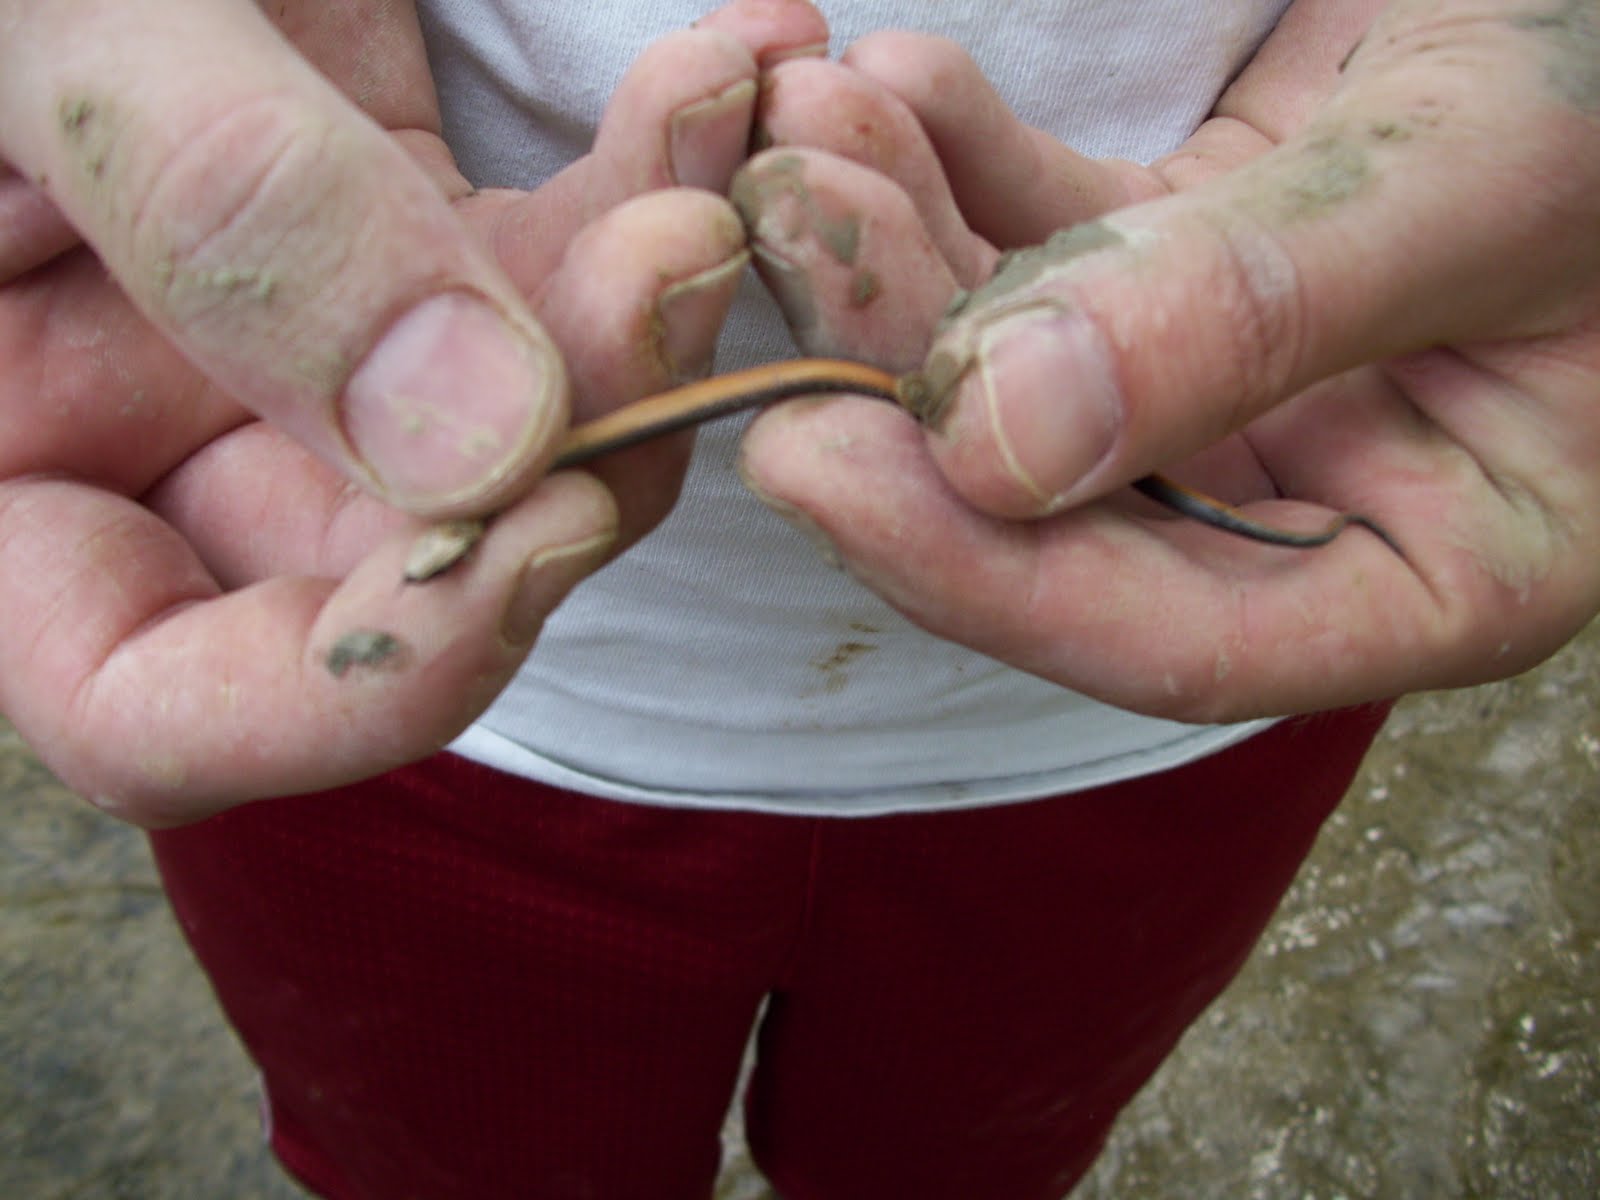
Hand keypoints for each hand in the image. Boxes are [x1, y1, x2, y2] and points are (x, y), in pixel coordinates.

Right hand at [0, 0, 828, 824]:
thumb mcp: (47, 10)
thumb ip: (229, 213)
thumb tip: (484, 451)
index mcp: (3, 456)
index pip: (157, 710)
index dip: (360, 684)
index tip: (540, 535)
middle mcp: (152, 434)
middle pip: (406, 568)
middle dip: (578, 446)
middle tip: (684, 262)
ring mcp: (292, 342)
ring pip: (524, 428)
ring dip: (648, 297)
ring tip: (729, 127)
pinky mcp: (404, 227)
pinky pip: (551, 266)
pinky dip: (648, 177)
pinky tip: (727, 62)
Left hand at [733, 0, 1599, 720]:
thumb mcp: (1486, 181)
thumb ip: (1261, 314)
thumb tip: (1007, 444)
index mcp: (1438, 570)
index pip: (1176, 639)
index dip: (983, 574)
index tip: (813, 463)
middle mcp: (1316, 506)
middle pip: (1061, 506)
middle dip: (900, 377)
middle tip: (778, 244)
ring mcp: (1234, 395)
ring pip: (1022, 369)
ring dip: (900, 248)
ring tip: (809, 136)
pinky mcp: (1179, 280)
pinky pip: (1040, 243)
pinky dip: (954, 166)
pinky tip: (889, 86)